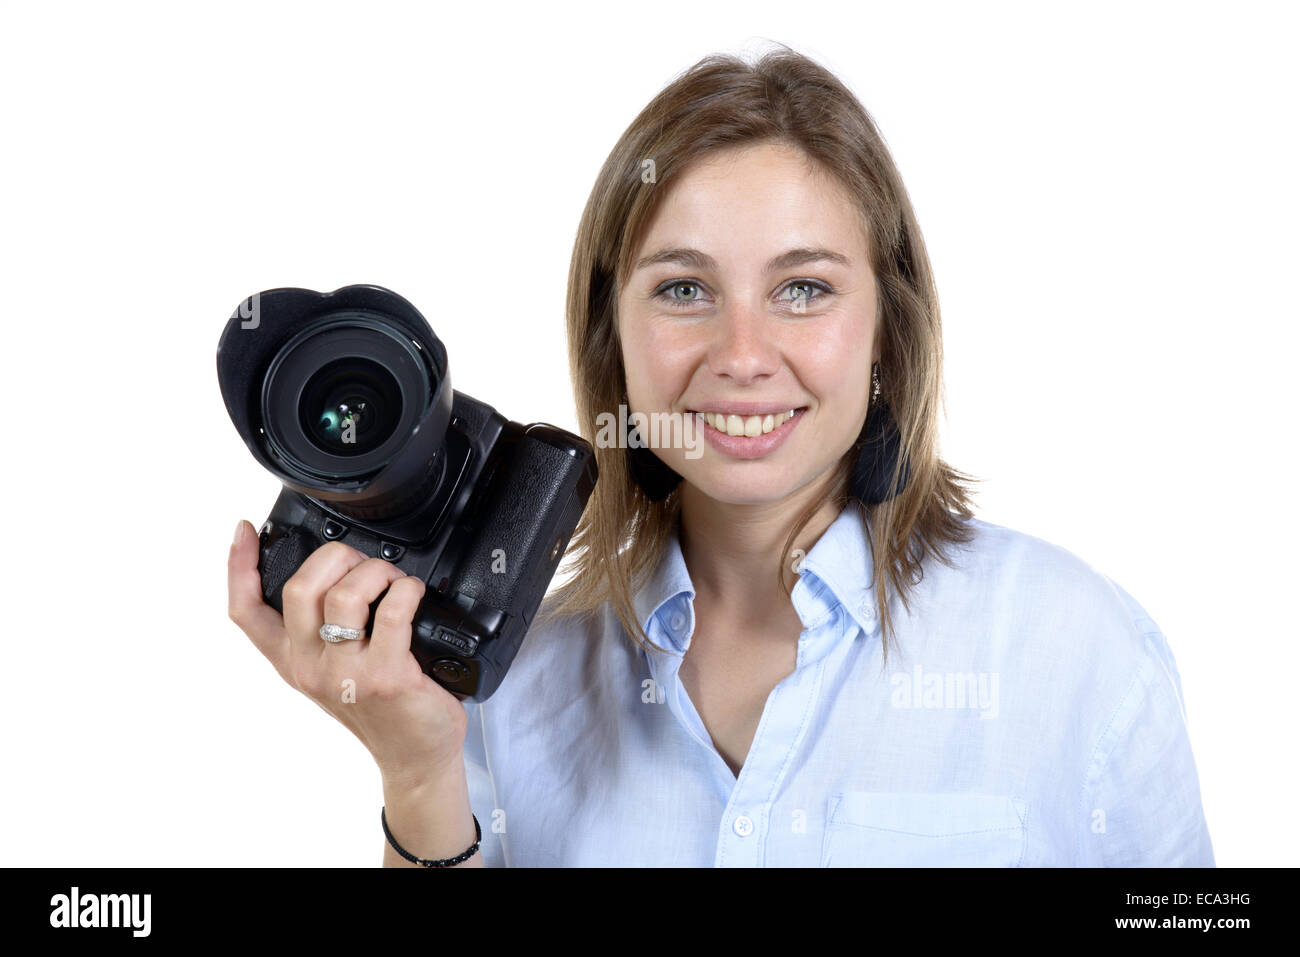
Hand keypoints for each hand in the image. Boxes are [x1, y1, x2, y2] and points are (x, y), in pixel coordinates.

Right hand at [226, 520, 466, 786]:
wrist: (414, 758)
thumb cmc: (382, 709)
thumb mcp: (334, 672)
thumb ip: (321, 632)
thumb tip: (332, 573)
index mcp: (292, 661)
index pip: (245, 612)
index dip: (238, 567)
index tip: (244, 531)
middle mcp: (311, 667)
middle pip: (298, 588)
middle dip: (335, 557)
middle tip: (362, 563)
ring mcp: (347, 674)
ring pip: (344, 595)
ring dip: (375, 572)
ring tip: (393, 582)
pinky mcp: (387, 677)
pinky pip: (393, 611)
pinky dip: (407, 591)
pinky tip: (414, 596)